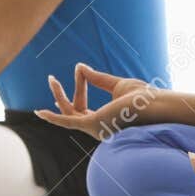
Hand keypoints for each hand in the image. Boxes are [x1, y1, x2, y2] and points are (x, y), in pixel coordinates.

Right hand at [35, 64, 156, 139]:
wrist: (154, 105)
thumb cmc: (142, 97)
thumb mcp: (116, 85)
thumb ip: (97, 78)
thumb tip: (80, 67)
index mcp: (102, 120)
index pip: (81, 107)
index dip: (78, 86)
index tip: (78, 69)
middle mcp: (96, 128)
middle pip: (72, 110)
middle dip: (61, 94)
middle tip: (51, 78)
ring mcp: (94, 128)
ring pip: (68, 111)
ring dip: (58, 96)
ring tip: (51, 80)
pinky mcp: (93, 124)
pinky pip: (68, 121)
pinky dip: (53, 117)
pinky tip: (40, 112)